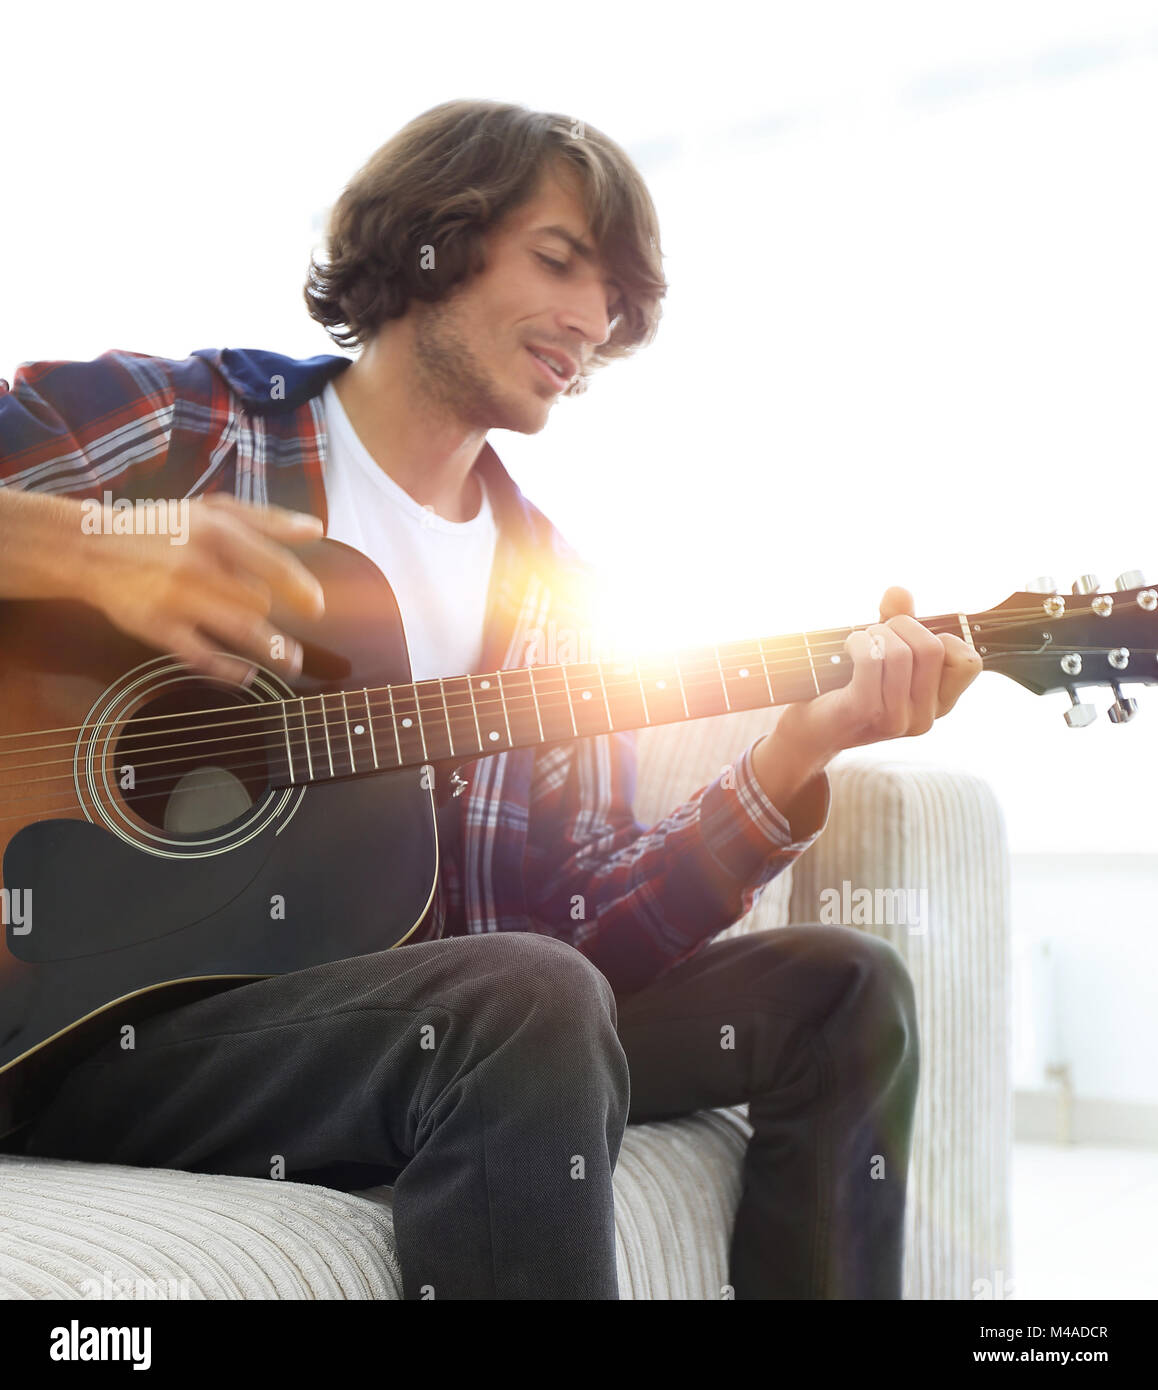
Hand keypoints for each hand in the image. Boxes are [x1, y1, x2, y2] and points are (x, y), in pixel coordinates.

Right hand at [83, 494, 326, 683]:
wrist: (90, 547)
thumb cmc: (161, 528)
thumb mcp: (211, 510)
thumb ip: (266, 519)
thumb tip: (315, 529)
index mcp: (216, 531)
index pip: (274, 565)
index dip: (301, 590)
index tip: (317, 608)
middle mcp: (199, 564)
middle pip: (258, 601)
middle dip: (277, 618)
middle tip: (291, 633)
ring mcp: (178, 598)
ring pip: (241, 629)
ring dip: (272, 650)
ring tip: (291, 663)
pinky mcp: (158, 627)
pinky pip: (202, 655)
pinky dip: (228, 669)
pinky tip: (246, 675)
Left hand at [778, 585, 983, 765]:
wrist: (813, 728)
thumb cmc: (853, 685)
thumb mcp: (885, 651)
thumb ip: (900, 620)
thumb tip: (898, 592)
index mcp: (940, 704)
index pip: (969, 662)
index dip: (942, 637)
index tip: (912, 637)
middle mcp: (925, 718)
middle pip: (932, 648)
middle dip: (902, 624)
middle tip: (878, 630)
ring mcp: (896, 719)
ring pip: (900, 652)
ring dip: (876, 632)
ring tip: (861, 639)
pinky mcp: (864, 712)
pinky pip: (872, 660)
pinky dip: (858, 641)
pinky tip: (849, 646)